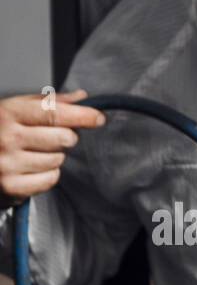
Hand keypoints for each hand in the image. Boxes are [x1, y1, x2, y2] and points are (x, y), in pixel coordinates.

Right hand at [0, 90, 104, 208]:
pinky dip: (48, 175)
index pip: (53, 113)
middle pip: (63, 138)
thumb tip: (81, 97)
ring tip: (33, 153)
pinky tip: (31, 168)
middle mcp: (6, 137)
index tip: (99, 117)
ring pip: (59, 160)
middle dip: (66, 138)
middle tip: (51, 138)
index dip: (82, 115)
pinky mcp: (12, 187)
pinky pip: (51, 179)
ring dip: (54, 157)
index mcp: (7, 113)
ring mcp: (8, 163)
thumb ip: (47, 103)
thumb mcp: (12, 109)